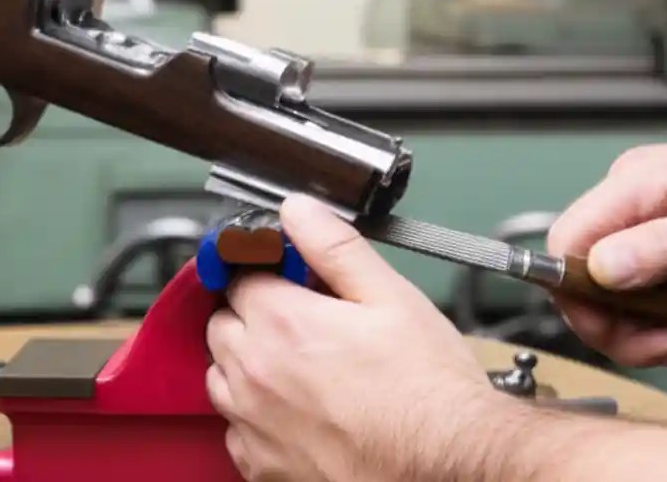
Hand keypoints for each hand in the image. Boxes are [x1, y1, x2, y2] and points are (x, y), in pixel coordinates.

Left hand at [205, 195, 517, 481]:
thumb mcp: (391, 296)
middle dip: (252, 315)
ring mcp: (253, 425)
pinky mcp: (262, 467)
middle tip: (301, 321)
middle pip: (221, 326)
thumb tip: (299, 211)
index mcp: (282, 323)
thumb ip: (335, 247)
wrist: (446, 466)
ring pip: (220, 379)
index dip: (267, 272)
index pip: (239, 278)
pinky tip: (295, 411)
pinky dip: (254, 417)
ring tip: (298, 367)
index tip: (290, 279)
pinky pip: (235, 430)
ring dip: (245, 364)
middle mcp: (255, 374)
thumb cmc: (428, 390)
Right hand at [548, 106, 666, 373]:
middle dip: (635, 331)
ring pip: (628, 307)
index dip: (581, 298)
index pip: (568, 245)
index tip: (618, 331)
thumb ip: (662, 248)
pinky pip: (660, 307)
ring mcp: (653, 232)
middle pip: (593, 286)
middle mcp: (635, 207)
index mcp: (636, 185)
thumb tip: (599, 270)